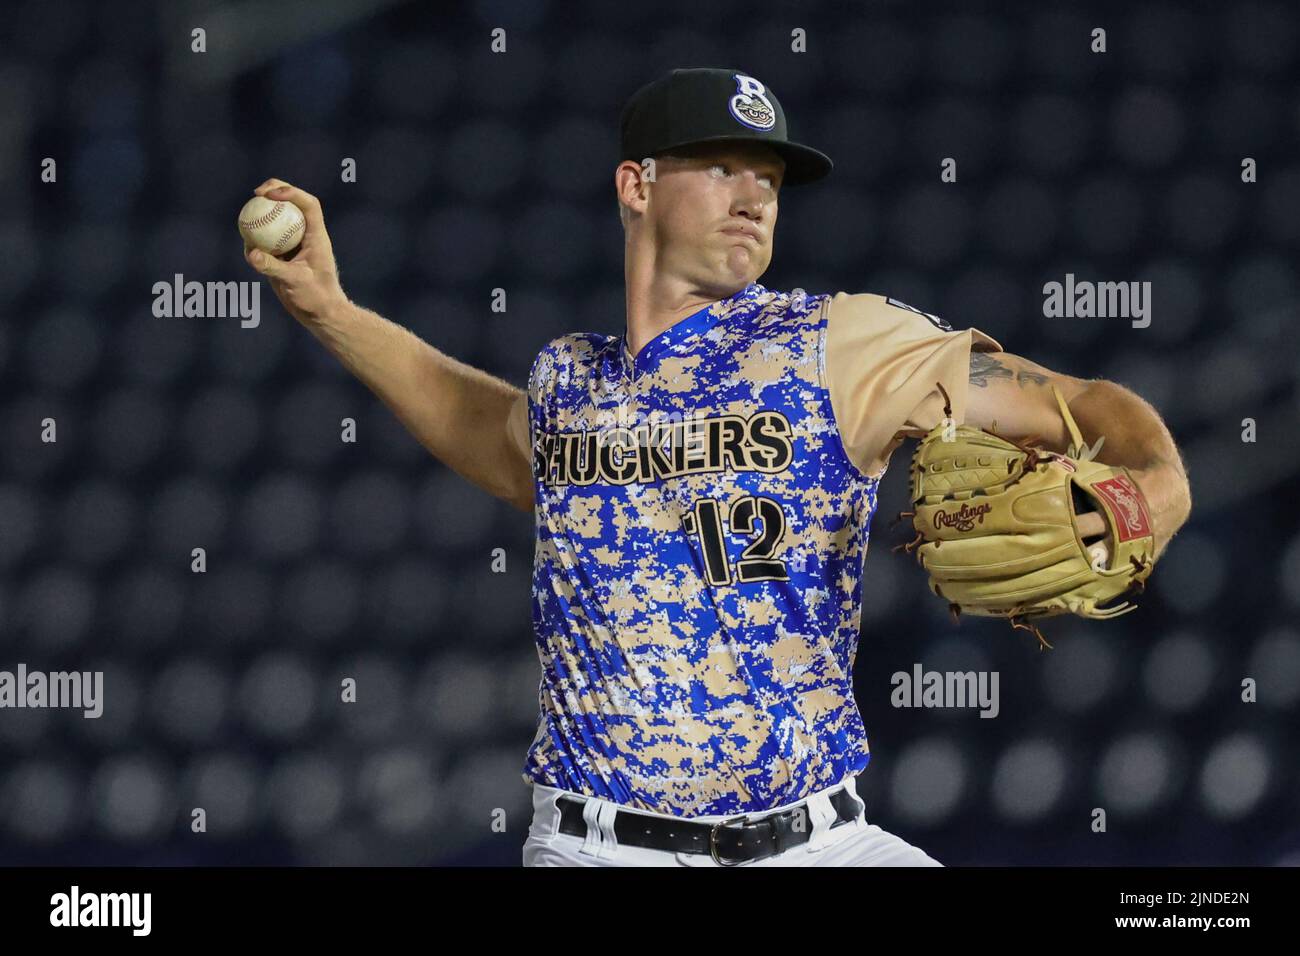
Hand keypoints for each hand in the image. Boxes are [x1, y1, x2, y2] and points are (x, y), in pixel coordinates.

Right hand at [242, 179, 346, 325]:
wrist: (320, 315)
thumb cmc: (317, 298)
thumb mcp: (296, 282)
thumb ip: (273, 267)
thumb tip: (251, 252)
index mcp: (316, 236)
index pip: (308, 205)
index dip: (291, 192)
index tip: (271, 194)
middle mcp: (305, 236)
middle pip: (291, 204)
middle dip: (274, 190)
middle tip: (256, 192)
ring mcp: (292, 244)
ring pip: (277, 220)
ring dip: (263, 212)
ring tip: (246, 213)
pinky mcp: (281, 256)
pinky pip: (266, 240)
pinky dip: (255, 237)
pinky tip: (245, 241)